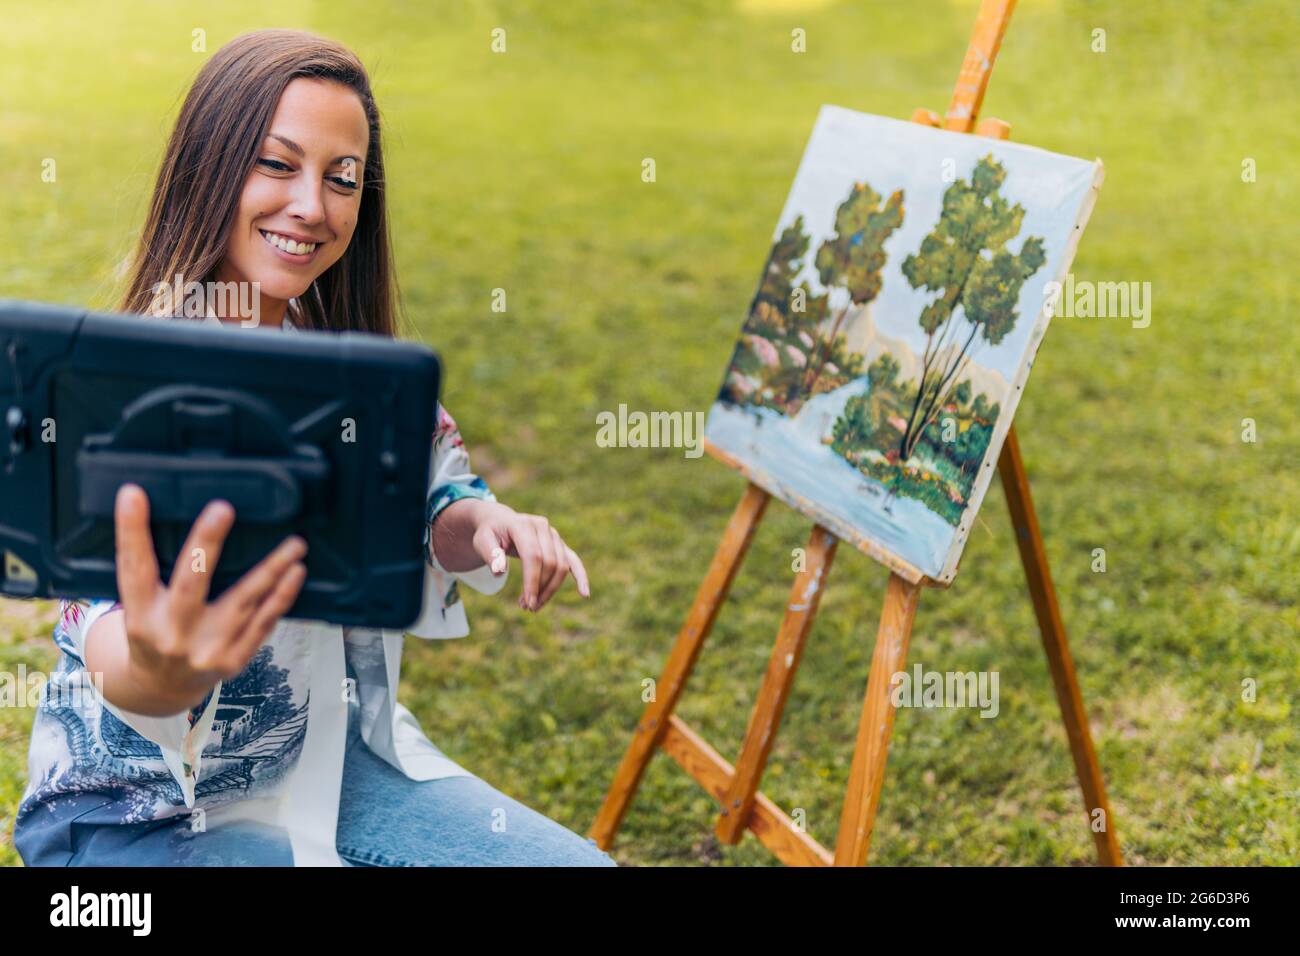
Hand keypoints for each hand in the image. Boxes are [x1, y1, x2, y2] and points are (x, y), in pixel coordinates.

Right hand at [112, 483, 308, 711]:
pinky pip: (263, 624)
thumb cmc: (154, 634)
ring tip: (294, 544)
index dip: (131, 531)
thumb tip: (165, 509)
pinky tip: (295, 572)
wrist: (162, 689)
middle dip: (206, 545)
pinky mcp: (233, 660)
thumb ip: (147, 572)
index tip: (133, 494)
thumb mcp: (138, 607)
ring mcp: (205, 649)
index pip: (133, 568)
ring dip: (270, 570)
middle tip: (222, 508)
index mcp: (140, 616)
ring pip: (242, 602)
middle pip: (190, 584)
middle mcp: (171, 634)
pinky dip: (281, 598)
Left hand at [466, 501, 589, 611]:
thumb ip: (490, 554)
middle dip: (540, 589)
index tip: (527, 603)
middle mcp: (543, 527)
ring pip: (561, 566)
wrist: (500, 521)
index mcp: (523, 525)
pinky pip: (573, 561)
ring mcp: (553, 535)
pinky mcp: (559, 544)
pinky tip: (585, 594)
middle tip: (526, 608)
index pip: (534, 556)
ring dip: (550, 590)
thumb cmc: (490, 533)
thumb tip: (499, 572)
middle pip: (550, 563)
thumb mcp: (482, 541)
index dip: (532, 581)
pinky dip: (581, 577)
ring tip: (534, 606)